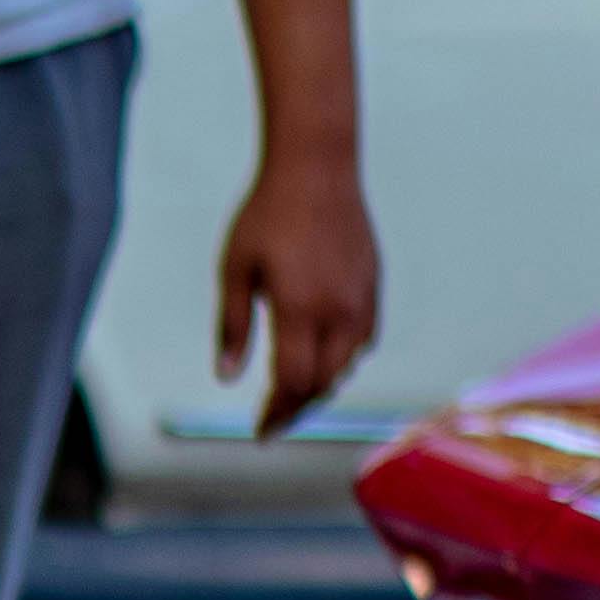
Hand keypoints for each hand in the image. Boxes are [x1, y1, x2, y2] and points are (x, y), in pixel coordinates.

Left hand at [217, 146, 382, 437]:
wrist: (317, 168)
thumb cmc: (267, 215)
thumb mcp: (235, 270)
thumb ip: (232, 327)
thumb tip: (226, 377)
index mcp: (301, 309)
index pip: (293, 382)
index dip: (277, 412)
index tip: (260, 431)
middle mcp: (339, 310)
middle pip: (323, 382)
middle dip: (297, 407)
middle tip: (273, 421)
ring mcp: (362, 299)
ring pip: (347, 365)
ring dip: (320, 385)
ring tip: (292, 395)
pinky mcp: (374, 286)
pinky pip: (363, 340)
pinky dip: (342, 360)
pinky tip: (322, 359)